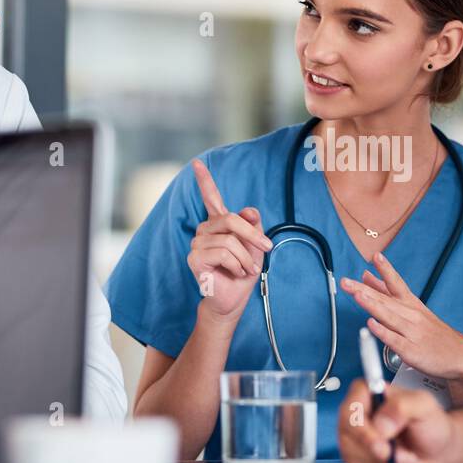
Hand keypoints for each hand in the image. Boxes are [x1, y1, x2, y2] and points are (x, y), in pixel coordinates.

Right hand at [187, 158, 272, 318]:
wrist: (233, 299)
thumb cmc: (243, 270)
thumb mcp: (256, 244)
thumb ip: (253, 225)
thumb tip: (249, 211)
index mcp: (219, 223)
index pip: (210, 197)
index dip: (204, 180)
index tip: (197, 163)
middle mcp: (205, 230)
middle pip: (231, 219)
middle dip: (253, 235)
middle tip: (266, 247)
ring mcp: (198, 243)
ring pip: (230, 240)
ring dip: (245, 257)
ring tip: (246, 269)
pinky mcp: (195, 258)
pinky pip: (224, 253)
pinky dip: (237, 264)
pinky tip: (236, 272)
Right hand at [337, 380, 453, 462]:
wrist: (436, 453)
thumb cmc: (430, 425)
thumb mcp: (424, 406)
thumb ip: (403, 406)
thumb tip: (380, 424)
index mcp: (368, 393)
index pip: (351, 406)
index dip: (362, 427)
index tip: (383, 441)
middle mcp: (356, 416)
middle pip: (350, 434)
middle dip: (377, 451)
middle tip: (402, 455)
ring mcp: (355, 441)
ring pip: (355, 457)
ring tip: (406, 457)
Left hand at [340, 251, 462, 384]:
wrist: (459, 356)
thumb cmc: (433, 333)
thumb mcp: (413, 308)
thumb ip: (387, 292)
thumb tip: (367, 276)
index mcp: (411, 304)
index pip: (397, 283)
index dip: (386, 270)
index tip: (376, 256)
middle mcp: (411, 316)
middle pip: (385, 300)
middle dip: (364, 290)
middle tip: (346, 282)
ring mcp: (411, 332)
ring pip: (389, 317)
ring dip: (373, 305)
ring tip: (358, 296)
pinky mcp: (411, 350)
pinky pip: (394, 340)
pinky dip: (383, 332)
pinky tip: (372, 325)